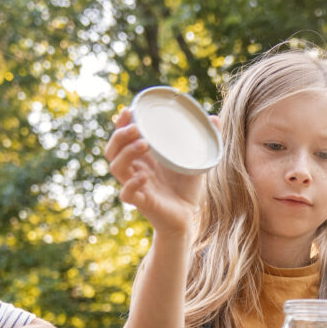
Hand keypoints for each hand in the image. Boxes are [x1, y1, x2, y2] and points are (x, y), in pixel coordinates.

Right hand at [106, 107, 206, 235]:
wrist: (187, 218)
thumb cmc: (185, 188)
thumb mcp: (196, 160)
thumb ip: (205, 139)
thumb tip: (214, 118)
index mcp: (142, 158)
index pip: (122, 138)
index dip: (121, 124)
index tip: (129, 109)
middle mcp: (134, 170)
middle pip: (112, 150)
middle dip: (120, 136)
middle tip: (137, 128)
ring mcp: (135, 186)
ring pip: (116, 168)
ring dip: (126, 153)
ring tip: (144, 144)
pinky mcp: (141, 202)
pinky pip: (126, 194)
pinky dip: (132, 184)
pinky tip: (143, 177)